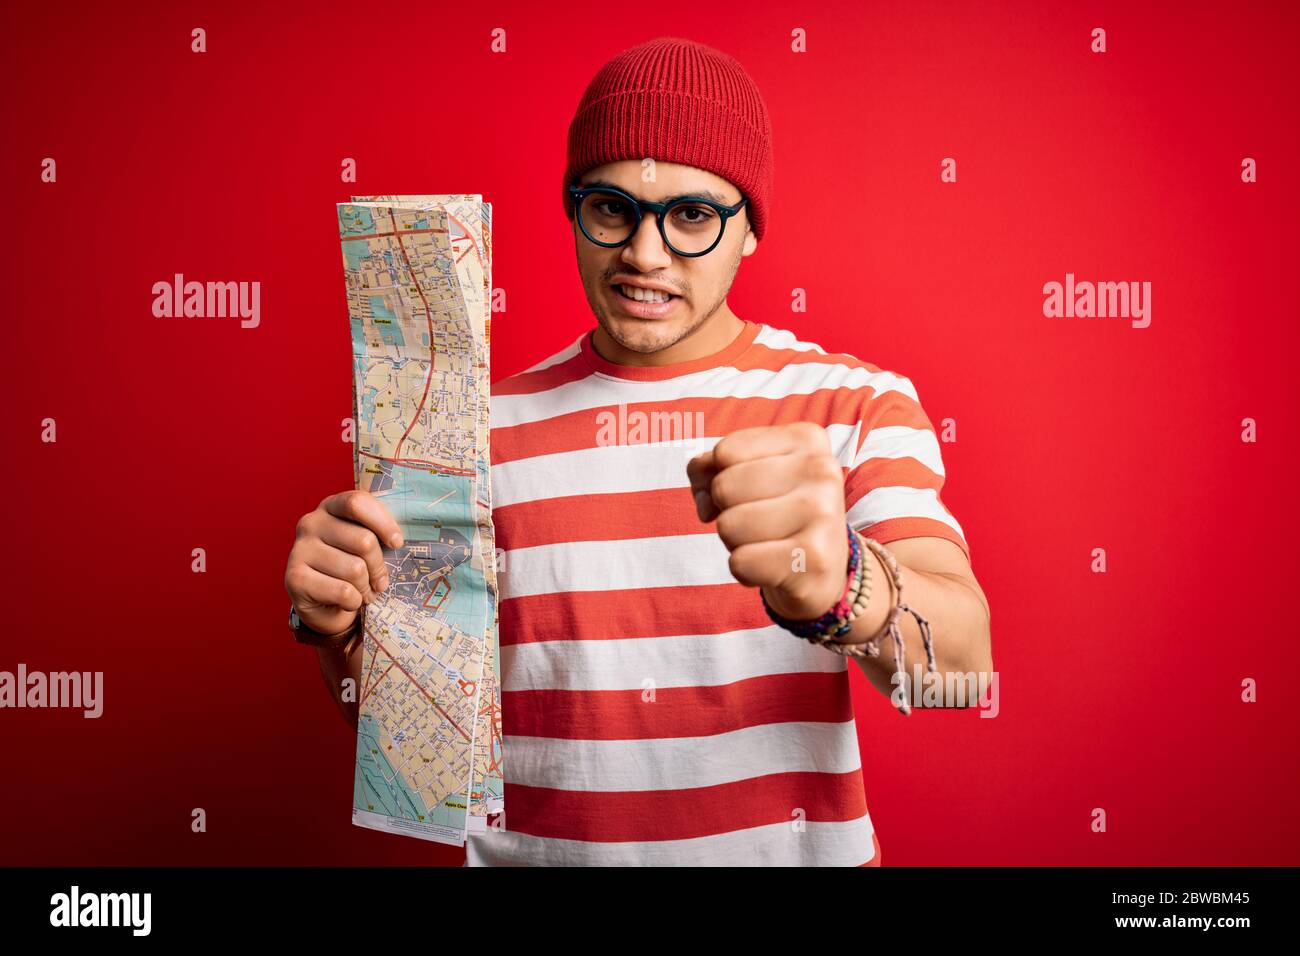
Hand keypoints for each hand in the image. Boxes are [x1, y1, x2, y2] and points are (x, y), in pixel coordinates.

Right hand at [284, 490, 403, 636]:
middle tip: (380, 581)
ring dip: (366, 588)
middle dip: (379, 567)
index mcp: (331, 506)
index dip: (383, 522)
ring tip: (363, 591)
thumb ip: (379, 533)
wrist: (324, 606)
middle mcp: (311, 523)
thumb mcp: (366, 545)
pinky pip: (343, 591)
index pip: (357, 502)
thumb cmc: (352, 568)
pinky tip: (348, 601)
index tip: (397, 543)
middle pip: (364, 541)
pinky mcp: (295, 578)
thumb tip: (398, 540)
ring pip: (355, 569)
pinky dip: (354, 602)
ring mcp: (300, 550)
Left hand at [687, 422, 848, 621]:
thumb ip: (711, 467)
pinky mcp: (815, 558)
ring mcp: (822, 513)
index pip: (724, 452)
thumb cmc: (777, 514)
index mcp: (806, 439)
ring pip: (728, 526)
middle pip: (724, 487)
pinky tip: (774, 568)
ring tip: (768, 544)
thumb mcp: (748, 475)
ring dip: (736, 542)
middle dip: (728, 512)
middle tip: (761, 524)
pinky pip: (740, 562)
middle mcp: (821, 469)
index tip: (751, 494)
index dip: (720, 479)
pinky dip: (745, 570)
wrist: (823, 571)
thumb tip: (702, 489)